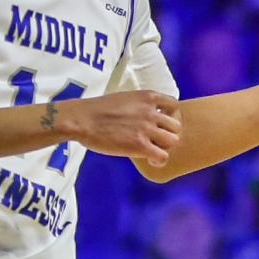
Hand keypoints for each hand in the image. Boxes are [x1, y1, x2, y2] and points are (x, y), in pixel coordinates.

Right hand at [56, 89, 182, 166]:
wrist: (83, 119)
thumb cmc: (97, 109)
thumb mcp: (124, 98)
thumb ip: (138, 106)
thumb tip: (142, 116)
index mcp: (148, 97)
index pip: (174, 105)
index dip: (168, 115)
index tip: (159, 122)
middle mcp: (151, 112)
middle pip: (175, 126)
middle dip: (167, 133)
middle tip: (155, 139)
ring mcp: (147, 129)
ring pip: (173, 140)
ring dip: (164, 147)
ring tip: (152, 150)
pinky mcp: (140, 146)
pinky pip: (162, 156)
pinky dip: (158, 160)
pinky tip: (149, 160)